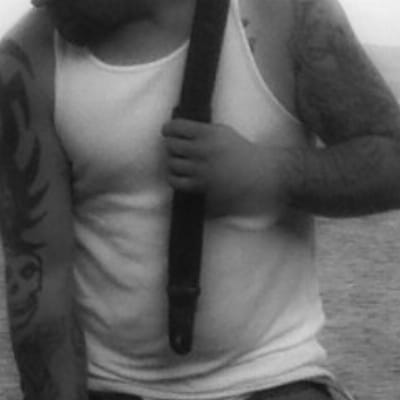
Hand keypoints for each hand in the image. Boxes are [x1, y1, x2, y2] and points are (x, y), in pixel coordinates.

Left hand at [162, 119, 290, 216]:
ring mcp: (201, 169)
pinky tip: (179, 174)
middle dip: (171, 146)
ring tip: (179, 161)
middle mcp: (203, 150)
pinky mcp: (201, 185)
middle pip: (171, 145)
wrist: (256, 173)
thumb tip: (175, 129)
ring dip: (173, 161)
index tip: (167, 131)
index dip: (168, 129)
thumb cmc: (239, 150)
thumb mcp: (222, 132)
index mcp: (209, 132)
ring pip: (172, 163)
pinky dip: (173, 177)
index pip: (177, 127)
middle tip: (175, 148)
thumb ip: (200, 130)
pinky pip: (175, 181)